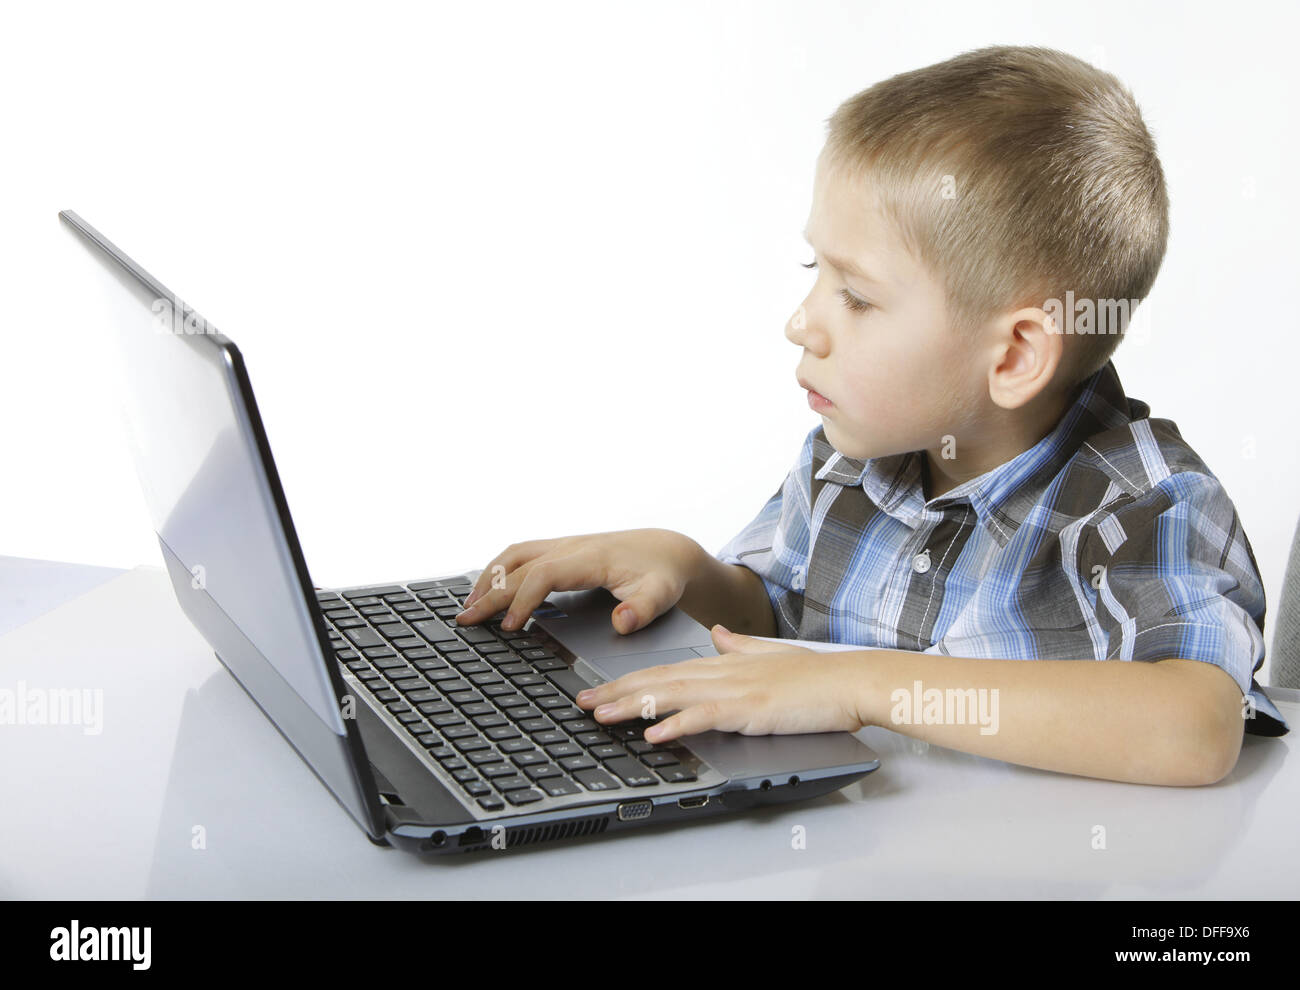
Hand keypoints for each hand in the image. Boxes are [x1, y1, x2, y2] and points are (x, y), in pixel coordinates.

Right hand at [454, 528, 703, 632]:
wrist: (667, 550)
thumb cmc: (662, 573)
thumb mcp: (661, 594)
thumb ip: (643, 610)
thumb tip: (622, 622)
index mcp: (590, 558)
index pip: (544, 575)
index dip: (524, 600)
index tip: (511, 627)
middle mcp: (571, 547)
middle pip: (520, 566)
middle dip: (492, 594)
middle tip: (467, 620)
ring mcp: (563, 546)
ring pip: (514, 555)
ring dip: (489, 579)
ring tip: (469, 606)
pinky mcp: (560, 551)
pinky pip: (521, 556)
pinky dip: (499, 572)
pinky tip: (490, 591)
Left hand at [574, 624, 867, 740]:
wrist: (849, 681)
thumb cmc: (815, 675)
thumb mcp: (770, 653)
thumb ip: (740, 645)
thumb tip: (718, 634)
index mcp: (724, 663)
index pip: (665, 670)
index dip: (628, 679)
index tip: (599, 687)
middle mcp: (722, 672)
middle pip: (658, 681)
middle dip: (616, 692)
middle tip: (580, 702)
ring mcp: (735, 690)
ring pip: (673, 695)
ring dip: (633, 705)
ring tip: (601, 714)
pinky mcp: (751, 709)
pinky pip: (706, 717)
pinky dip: (677, 724)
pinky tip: (654, 733)